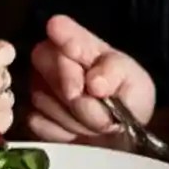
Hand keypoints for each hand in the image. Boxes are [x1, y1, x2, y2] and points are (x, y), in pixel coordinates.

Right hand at [26, 14, 154, 142]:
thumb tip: (94, 83)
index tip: (63, 36)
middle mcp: (55, 59)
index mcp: (84, 45)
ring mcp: (39, 86)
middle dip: (72, 88)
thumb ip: (115, 76)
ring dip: (76, 118)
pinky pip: (39, 122)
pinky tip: (78, 132)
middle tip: (102, 111)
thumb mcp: (136, 85)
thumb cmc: (126, 101)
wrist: (118, 137)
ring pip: (43, 97)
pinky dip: (63, 132)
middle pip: (44, 58)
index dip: (64, 34)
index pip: (66, 31)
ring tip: (97, 123)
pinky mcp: (32, 115)